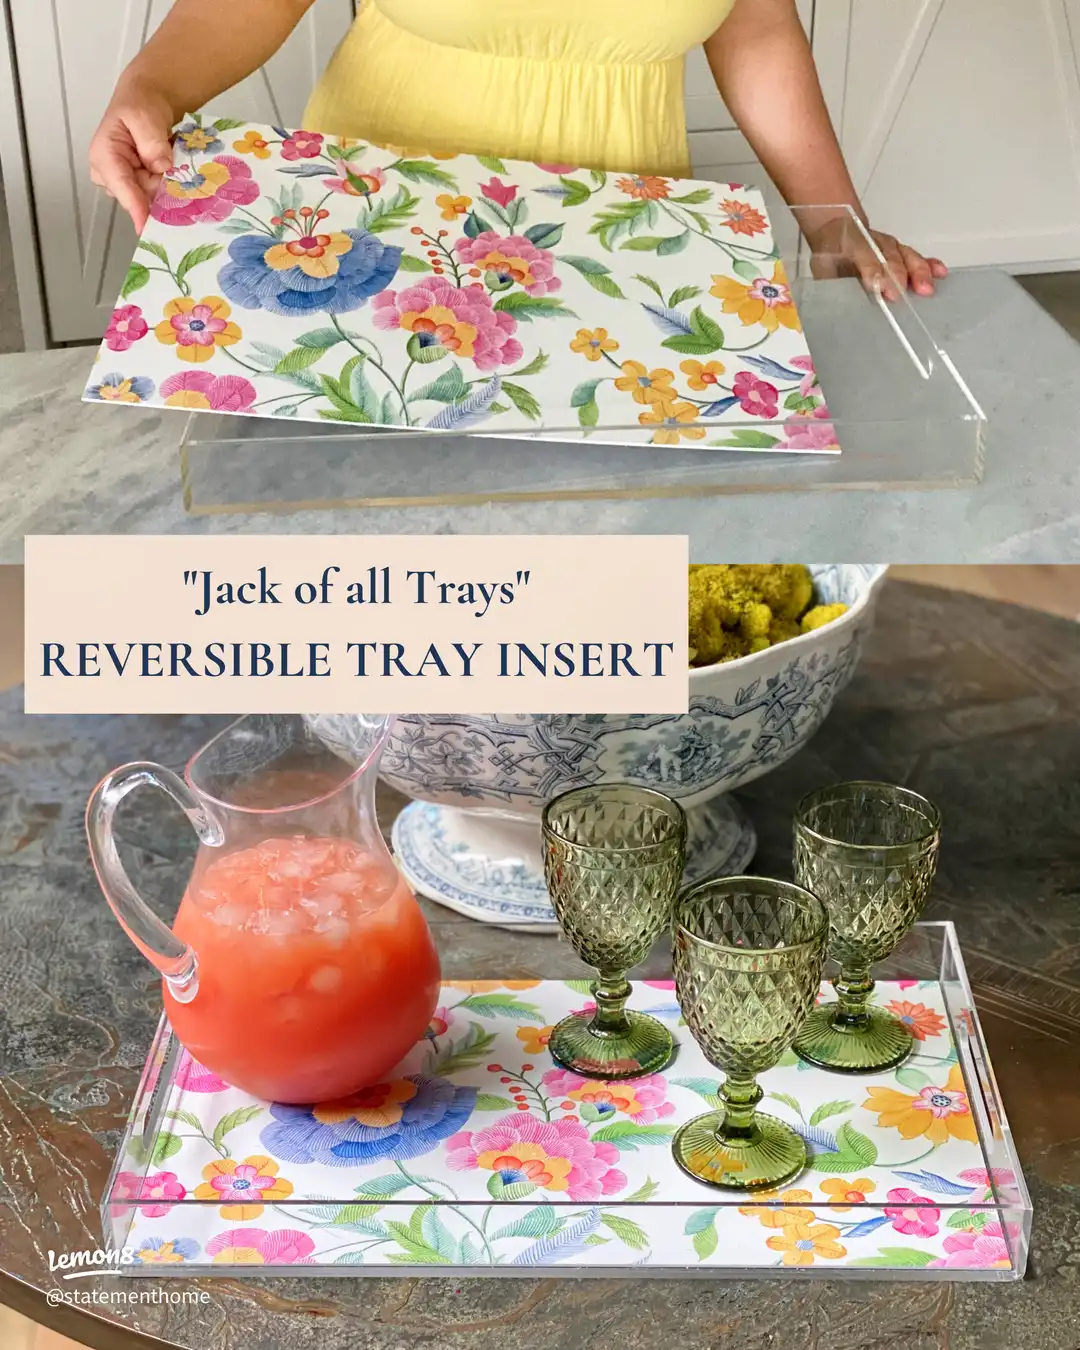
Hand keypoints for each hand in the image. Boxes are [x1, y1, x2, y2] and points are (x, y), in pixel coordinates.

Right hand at [89, 81, 175, 232]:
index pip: (121, 186)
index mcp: (104, 156)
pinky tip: (171, 165)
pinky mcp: (140, 187)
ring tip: (171, 156)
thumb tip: (162, 166)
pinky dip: (169, 182)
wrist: (147, 100)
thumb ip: (151, 141)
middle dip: (162, 185)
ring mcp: (126, 183)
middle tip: (173, 160)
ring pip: (153, 196)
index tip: (145, 226)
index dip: (135, 207)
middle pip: (142, 196)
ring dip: (168, 182)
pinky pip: (159, 193)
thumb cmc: (139, 104)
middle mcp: (111, 175)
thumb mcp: (144, 116)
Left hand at [807, 214, 947, 301]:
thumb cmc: (831, 256)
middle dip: (896, 275)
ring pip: (905, 256)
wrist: (836, 231)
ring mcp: (889, 246)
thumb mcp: (824, 266)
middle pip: (889, 258)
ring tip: (926, 288)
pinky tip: (940, 272)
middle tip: (900, 293)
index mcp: (850, 246)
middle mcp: (873, 244)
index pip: (864, 257)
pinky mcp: (900, 251)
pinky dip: (929, 264)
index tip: (877, 287)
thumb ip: (832, 278)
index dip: (872, 271)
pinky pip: (916, 256)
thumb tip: (843, 296)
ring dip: (917, 272)